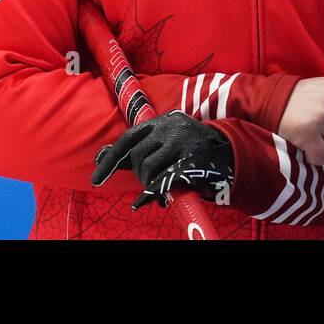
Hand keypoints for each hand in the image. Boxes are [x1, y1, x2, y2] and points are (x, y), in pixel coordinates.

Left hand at [91, 110, 233, 209]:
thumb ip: (133, 150)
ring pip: (150, 168)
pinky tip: (143, 202)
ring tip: (156, 191)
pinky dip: (150, 194)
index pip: (129, 138)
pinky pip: (164, 181)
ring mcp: (184, 142)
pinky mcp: (194, 159)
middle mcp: (172, 127)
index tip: (96, 180)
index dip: (111, 159)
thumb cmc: (186, 150)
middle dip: (138, 175)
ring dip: (148, 184)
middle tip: (146, 184)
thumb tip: (99, 156)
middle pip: (138, 156)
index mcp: (162, 121)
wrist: (227, 154)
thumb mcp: (162, 143)